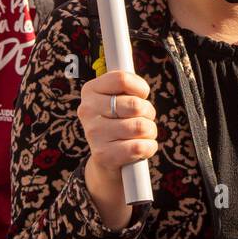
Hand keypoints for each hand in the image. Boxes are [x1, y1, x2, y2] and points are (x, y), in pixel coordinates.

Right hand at [77, 70, 156, 228]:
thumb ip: (127, 86)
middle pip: (135, 104)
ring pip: (140, 126)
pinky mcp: (103, 155)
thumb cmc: (119, 122)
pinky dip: (149, 147)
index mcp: (90, 91)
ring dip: (150, 131)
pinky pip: (139, 147)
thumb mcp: (118, 99)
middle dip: (148, 112)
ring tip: (142, 134)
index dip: (140, 87)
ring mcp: (93, 133)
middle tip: (143, 118)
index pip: (122, 79)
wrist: (107, 160)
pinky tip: (141, 147)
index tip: (142, 95)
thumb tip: (141, 88)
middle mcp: (87, 110)